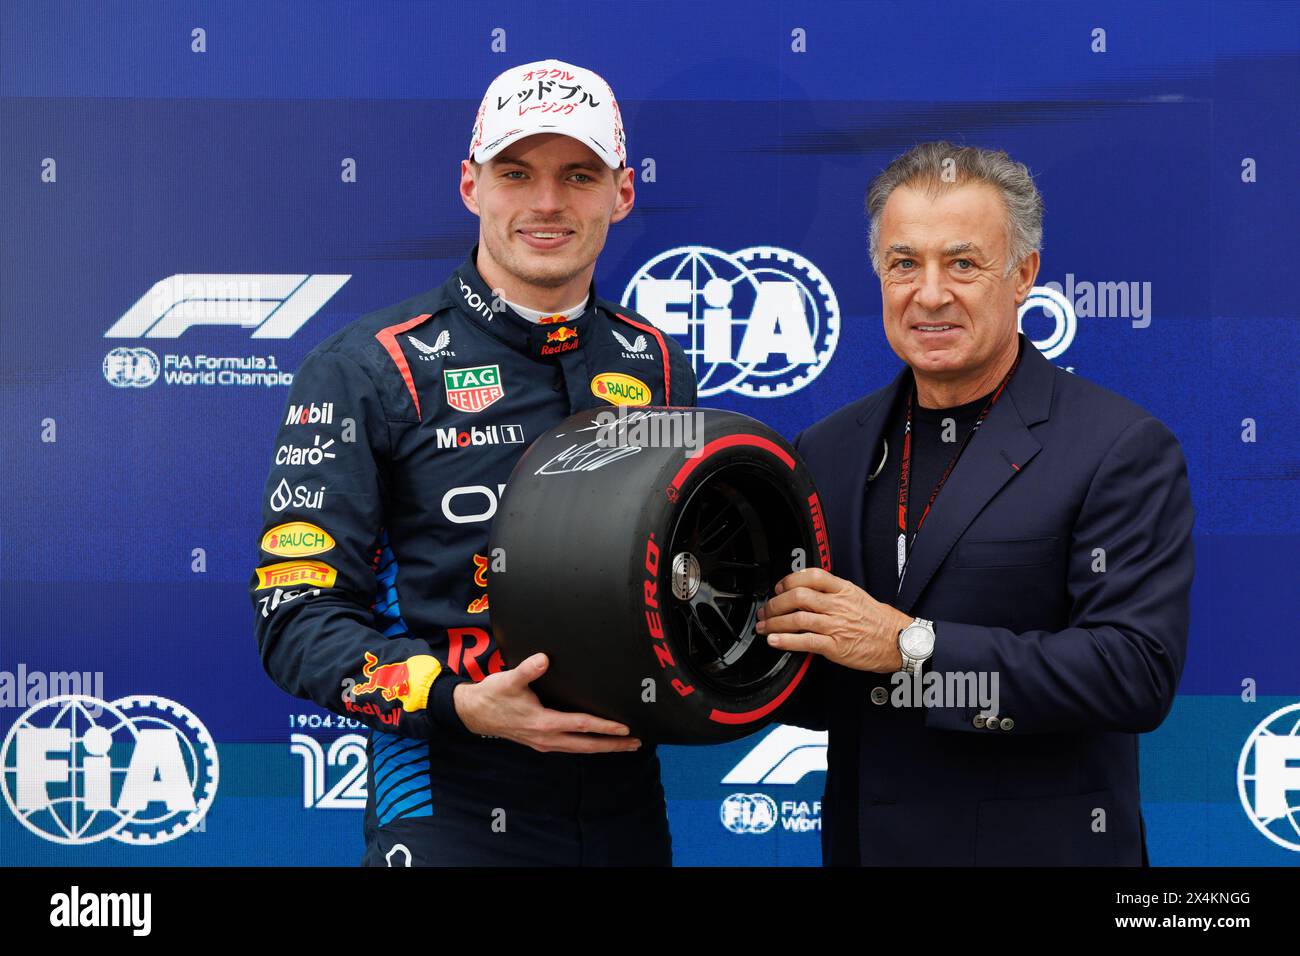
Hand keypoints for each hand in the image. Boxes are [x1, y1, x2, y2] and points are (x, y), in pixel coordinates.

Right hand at [452, 652, 642, 753]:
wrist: (473, 713)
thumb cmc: (492, 695)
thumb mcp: (508, 680)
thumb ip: (527, 669)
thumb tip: (544, 659)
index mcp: (543, 723)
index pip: (581, 725)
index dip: (604, 727)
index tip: (624, 728)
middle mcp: (546, 738)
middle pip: (586, 744)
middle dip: (612, 745)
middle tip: (636, 743)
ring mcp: (544, 743)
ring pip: (579, 748)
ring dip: (602, 747)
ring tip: (623, 745)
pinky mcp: (540, 742)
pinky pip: (570, 747)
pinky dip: (587, 745)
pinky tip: (595, 741)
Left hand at [756, 568, 912, 672]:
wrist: (899, 642)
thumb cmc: (879, 621)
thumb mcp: (857, 597)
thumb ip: (833, 593)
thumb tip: (806, 592)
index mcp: (844, 590)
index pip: (812, 575)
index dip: (790, 580)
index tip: (779, 587)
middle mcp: (838, 605)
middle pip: (798, 596)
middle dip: (775, 603)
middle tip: (766, 611)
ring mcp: (837, 625)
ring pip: (797, 618)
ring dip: (774, 623)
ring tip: (764, 627)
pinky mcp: (836, 646)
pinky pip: (806, 641)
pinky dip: (786, 641)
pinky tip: (774, 641)